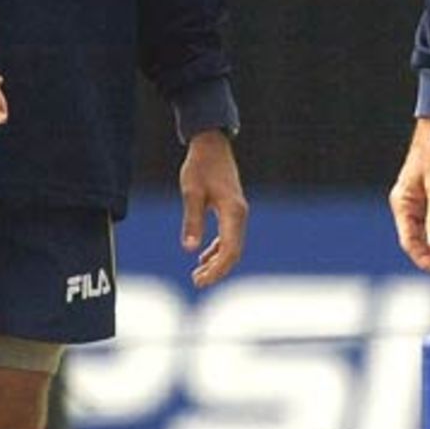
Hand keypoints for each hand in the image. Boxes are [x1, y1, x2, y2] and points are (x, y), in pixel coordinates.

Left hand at [179, 129, 247, 287]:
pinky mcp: (232, 211)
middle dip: (217, 270)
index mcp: (233, 212)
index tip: (200, 281)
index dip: (218, 270)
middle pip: (234, 252)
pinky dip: (217, 250)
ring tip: (198, 275)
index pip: (230, 250)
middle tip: (196, 282)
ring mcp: (238, 213)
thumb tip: (189, 250)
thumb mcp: (191, 193)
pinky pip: (229, 237)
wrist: (212, 146)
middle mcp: (240, 215)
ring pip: (232, 246)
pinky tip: (203, 258)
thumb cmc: (200, 166)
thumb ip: (192, 220)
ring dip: (217, 263)